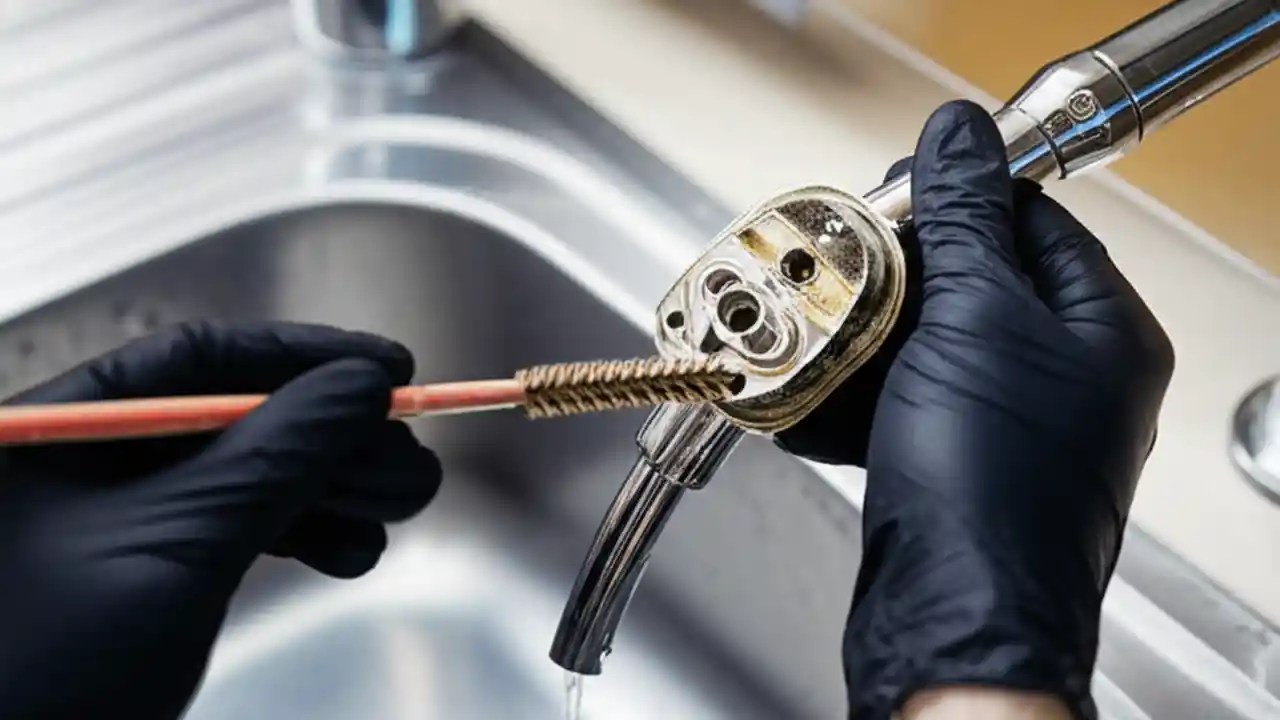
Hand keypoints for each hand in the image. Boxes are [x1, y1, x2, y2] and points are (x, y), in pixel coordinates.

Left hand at [0, 322, 441, 719]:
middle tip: (411, 459)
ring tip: (403, 507)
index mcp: (66, 429)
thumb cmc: (54, 667)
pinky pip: (248, 531)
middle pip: (242, 418)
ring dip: (338, 490)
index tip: (391, 369)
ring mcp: (129, 522)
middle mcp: (96, 464)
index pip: (200, 359)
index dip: (305, 355)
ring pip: (257, 477)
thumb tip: (363, 385)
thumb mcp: (180, 545)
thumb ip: (275, 455)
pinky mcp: (160, 573)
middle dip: (337, 438)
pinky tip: (355, 553)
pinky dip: (310, 537)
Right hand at [778, 101, 1173, 718]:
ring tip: (808, 328)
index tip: (892, 193)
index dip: (956, 199)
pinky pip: (902, 406)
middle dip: (893, 275)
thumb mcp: (975, 320)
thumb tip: (960, 136)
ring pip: (926, 348)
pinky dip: (855, 396)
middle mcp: (1063, 378)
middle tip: (836, 262)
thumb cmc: (990, 484)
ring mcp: (1007, 426)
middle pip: (970, 285)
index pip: (1032, 222)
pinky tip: (810, 398)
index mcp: (1102, 332)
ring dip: (861, 336)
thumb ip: (965, 221)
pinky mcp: (954, 467)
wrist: (953, 618)